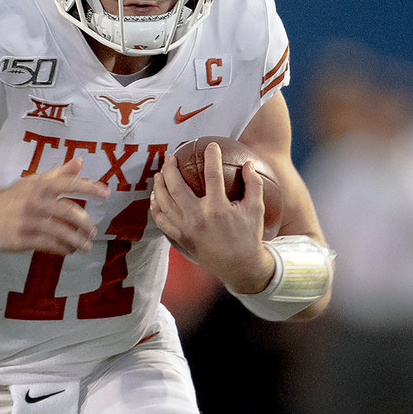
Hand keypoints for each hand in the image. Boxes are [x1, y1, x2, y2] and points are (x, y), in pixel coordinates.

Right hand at [0, 158, 109, 255]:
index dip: (89, 188)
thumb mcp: (33, 182)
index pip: (69, 184)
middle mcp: (36, 201)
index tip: (106, 194)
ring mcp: (29, 221)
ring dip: (77, 241)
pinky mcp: (23, 238)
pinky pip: (49, 245)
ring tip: (86, 246)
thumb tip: (80, 161)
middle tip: (93, 231)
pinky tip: (69, 251)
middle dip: (85, 224)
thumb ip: (59, 174)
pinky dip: (63, 249)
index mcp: (40, 185)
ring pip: (61, 232)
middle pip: (68, 212)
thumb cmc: (13, 198)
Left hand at [150, 142, 274, 292]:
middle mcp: (198, 218)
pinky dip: (156, 207)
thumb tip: (248, 163)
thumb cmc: (248, 236)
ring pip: (164, 202)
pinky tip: (156, 198)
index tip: (211, 146)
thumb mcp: (256, 209)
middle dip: (170, 168)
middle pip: (176, 187)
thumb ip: (253, 184)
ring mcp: (186, 230)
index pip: (212, 175)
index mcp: (218, 209)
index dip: (211, 157)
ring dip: (159, 185)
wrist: (239, 267)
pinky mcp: (180, 239)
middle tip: (170, 156)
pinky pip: (161, 220)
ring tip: (160, 174)